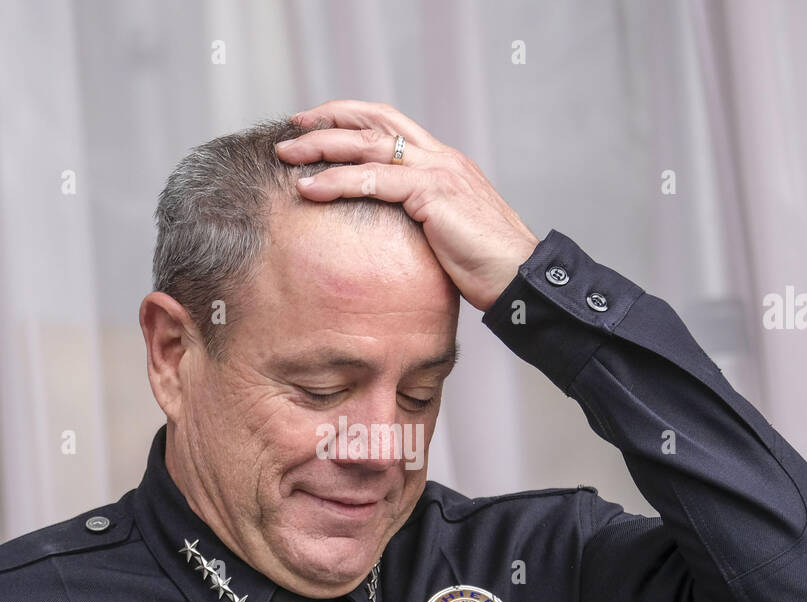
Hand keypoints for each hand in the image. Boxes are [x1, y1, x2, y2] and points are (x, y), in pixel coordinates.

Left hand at [275, 100, 540, 312]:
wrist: (520, 278)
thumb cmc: (485, 267)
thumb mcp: (445, 235)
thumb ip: (417, 222)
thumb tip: (385, 236)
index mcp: (444, 163)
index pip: (390, 124)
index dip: (350, 119)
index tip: (314, 126)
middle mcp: (441, 158)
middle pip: (375, 121)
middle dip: (328, 120)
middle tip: (290, 128)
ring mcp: (438, 172)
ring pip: (369, 145)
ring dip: (322, 147)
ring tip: (287, 155)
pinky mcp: (434, 194)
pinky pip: (374, 180)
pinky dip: (337, 181)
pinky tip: (309, 188)